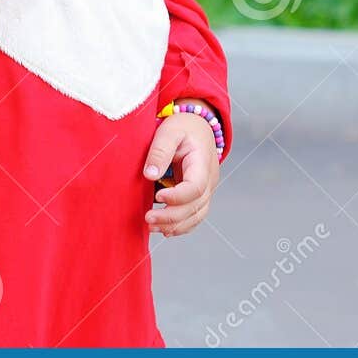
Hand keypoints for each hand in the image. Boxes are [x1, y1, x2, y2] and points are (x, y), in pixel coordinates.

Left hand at [141, 111, 219, 237]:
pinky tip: (164, 230)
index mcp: (202, 163)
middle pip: (195, 206)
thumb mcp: (169, 131)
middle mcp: (209, 180)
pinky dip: (181, 226)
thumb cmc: (182, 127)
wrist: (196, 127)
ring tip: (151, 227)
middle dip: (172, 216)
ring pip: (196, 215)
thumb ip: (160, 150)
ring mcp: (206, 190)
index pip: (196, 187)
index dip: (178, 196)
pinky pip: (194, 216)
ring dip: (175, 225)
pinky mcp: (198, 196)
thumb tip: (149, 175)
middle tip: (147, 218)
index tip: (158, 196)